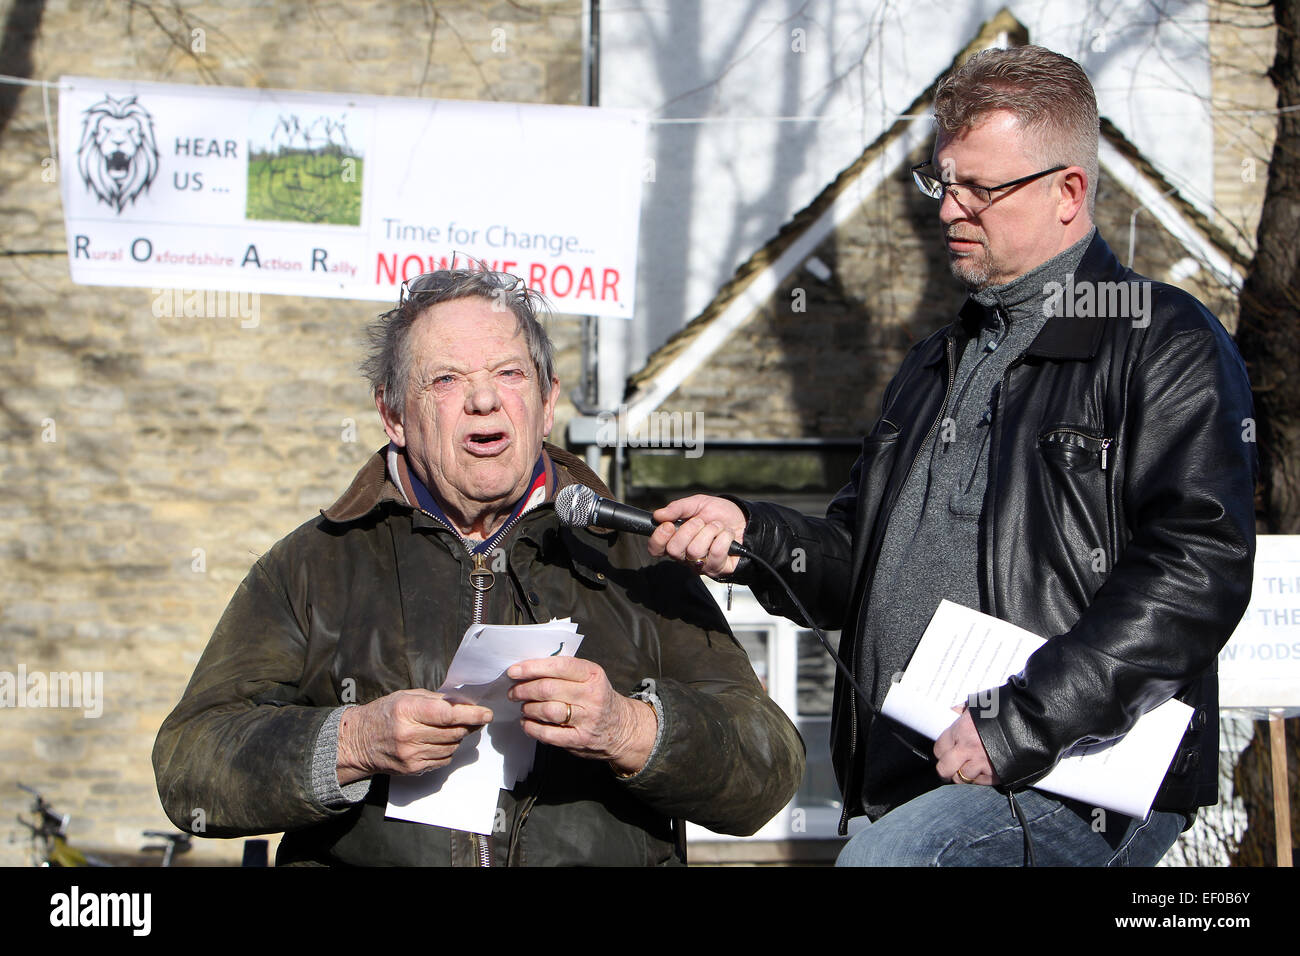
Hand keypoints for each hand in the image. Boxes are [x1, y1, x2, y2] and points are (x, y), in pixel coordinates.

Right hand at [336, 689, 492, 784]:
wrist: (358, 742)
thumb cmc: (384, 713)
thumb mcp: (406, 696)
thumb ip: (435, 699)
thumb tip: (465, 704)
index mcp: (407, 710)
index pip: (447, 714)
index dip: (471, 714)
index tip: (486, 713)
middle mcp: (409, 734)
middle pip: (454, 732)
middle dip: (469, 725)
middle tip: (476, 718)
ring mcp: (411, 754)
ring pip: (452, 747)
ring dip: (459, 737)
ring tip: (452, 728)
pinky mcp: (413, 768)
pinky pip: (443, 760)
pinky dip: (448, 750)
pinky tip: (439, 741)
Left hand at [507, 657, 656, 775]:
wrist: (622, 728)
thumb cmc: (598, 698)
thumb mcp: (590, 678)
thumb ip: (565, 672)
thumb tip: (528, 669)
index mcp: (593, 675)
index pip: (559, 667)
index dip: (532, 667)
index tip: (514, 671)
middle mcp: (592, 695)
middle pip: (548, 689)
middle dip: (524, 689)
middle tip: (514, 691)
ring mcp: (588, 719)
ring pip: (547, 710)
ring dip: (528, 708)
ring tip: (524, 707)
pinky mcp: (580, 739)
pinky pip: (549, 734)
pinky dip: (532, 728)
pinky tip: (527, 723)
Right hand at [648, 494, 746, 577]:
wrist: (744, 520)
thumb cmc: (718, 513)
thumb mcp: (697, 504)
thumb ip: (677, 508)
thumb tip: (658, 514)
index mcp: (675, 540)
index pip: (656, 549)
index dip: (659, 538)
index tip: (669, 525)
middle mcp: (685, 556)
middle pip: (674, 550)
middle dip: (689, 529)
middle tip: (700, 521)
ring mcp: (700, 565)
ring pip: (695, 551)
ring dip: (710, 531)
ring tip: (718, 527)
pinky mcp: (717, 569)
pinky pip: (715, 553)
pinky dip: (723, 538)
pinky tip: (726, 535)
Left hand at [934, 705, 998, 785]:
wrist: (1032, 720)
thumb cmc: (1004, 709)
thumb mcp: (979, 705)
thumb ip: (962, 711)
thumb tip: (951, 712)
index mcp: (961, 731)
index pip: (939, 749)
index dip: (941, 751)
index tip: (945, 751)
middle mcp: (968, 749)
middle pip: (944, 769)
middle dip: (946, 769)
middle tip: (950, 767)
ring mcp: (981, 764)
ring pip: (961, 780)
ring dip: (962, 776)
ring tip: (967, 769)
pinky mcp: (996, 775)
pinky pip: (979, 783)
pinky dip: (978, 780)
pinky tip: (982, 771)